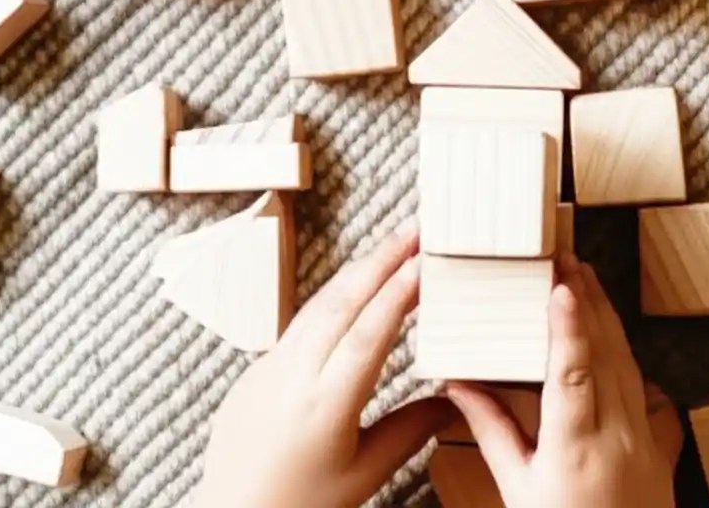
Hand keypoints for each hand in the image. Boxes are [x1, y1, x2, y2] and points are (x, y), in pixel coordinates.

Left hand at [194, 221, 454, 507]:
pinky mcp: (256, 371)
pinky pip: (299, 323)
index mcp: (324, 406)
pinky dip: (333, 298)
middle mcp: (292, 377)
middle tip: (416, 229)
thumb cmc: (299, 505)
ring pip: (317, 306)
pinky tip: (354, 289)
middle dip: (381, 260)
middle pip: (341, 303)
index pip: (368, 336)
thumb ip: (411, 429)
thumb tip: (453, 398)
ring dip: (357, 272)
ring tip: (392, 246)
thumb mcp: (365, 473)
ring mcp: (269, 369)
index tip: (425, 262)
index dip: (399, 295)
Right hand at [447, 255, 677, 507]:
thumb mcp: (516, 490)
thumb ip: (490, 431)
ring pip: (628, 362)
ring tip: (585, 278)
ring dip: (607, 317)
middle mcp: (616, 436)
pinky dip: (626, 353)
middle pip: (605, 353)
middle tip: (565, 257)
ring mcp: (645, 438)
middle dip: (587, 300)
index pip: (572, 374)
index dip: (567, 328)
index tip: (560, 287)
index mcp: (574, 450)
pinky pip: (645, 386)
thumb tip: (457, 384)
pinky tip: (613, 335)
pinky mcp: (661, 444)